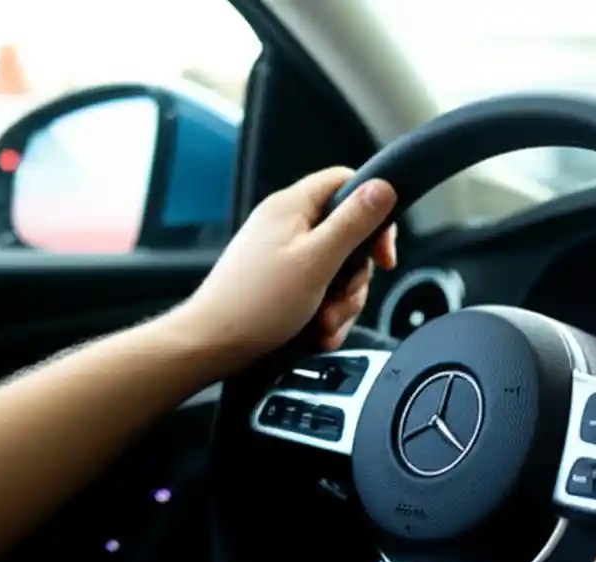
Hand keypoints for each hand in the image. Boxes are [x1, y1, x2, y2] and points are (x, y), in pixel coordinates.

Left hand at [170, 167, 396, 372]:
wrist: (212, 344)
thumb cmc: (257, 304)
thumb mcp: (317, 261)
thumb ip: (354, 222)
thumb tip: (384, 186)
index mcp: (292, 207)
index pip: (346, 183)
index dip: (373, 213)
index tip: (382, 253)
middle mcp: (287, 225)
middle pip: (348, 236)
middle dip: (355, 276)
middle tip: (344, 297)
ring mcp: (283, 253)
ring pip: (337, 269)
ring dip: (341, 301)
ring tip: (325, 323)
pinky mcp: (280, 280)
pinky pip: (319, 289)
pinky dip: (325, 312)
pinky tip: (318, 331)